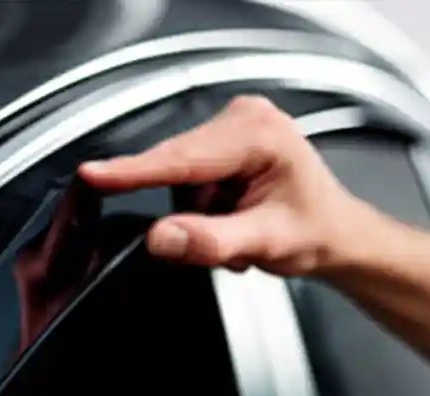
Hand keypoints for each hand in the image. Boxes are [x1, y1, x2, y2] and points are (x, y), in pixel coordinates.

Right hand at [79, 95, 371, 276]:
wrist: (336, 234)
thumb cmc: (317, 231)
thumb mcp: (267, 242)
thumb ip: (212, 241)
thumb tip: (163, 237)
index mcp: (259, 133)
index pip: (182, 158)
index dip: (133, 172)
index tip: (93, 176)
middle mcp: (244, 119)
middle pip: (176, 169)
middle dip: (192, 212)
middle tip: (232, 243)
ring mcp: (231, 128)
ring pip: (177, 180)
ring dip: (198, 215)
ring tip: (237, 231)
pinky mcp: (220, 142)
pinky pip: (186, 181)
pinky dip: (202, 209)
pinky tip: (231, 218)